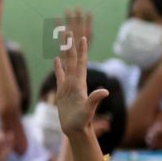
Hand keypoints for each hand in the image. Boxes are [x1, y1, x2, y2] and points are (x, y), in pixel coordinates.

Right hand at [53, 8, 106, 136]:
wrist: (76, 130)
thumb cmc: (82, 122)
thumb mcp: (88, 110)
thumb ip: (95, 99)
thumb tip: (104, 91)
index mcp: (79, 83)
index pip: (80, 63)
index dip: (81, 50)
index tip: (80, 37)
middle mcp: (75, 81)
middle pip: (72, 59)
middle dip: (70, 45)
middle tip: (67, 30)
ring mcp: (68, 85)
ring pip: (66, 65)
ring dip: (64, 52)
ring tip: (62, 41)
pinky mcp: (62, 91)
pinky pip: (59, 76)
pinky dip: (58, 67)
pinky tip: (56, 60)